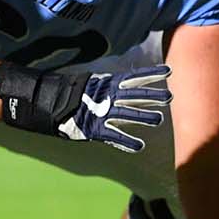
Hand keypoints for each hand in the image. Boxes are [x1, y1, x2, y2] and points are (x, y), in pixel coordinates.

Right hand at [0, 62, 171, 153]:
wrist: (47, 104)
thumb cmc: (70, 95)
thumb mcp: (92, 85)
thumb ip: (108, 86)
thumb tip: (124, 83)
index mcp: (107, 84)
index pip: (133, 77)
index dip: (150, 74)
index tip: (168, 71)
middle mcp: (107, 97)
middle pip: (135, 95)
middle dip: (152, 95)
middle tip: (171, 96)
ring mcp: (101, 112)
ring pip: (127, 114)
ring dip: (144, 116)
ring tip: (159, 119)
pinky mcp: (95, 128)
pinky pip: (113, 136)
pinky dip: (126, 142)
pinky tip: (139, 147)